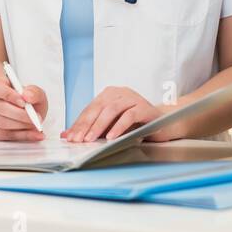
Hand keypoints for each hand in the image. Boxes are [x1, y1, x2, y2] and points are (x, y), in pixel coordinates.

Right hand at [0, 79, 47, 140]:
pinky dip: (22, 136)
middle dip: (20, 115)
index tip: (24, 102)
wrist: (21, 111)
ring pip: (1, 123)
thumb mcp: (34, 92)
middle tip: (36, 117)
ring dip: (21, 125)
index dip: (10, 96)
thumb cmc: (25, 100)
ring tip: (36, 125)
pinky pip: (5, 136)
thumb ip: (34, 92)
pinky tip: (34, 134)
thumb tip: (28, 96)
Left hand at [61, 86, 181, 142]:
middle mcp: (120, 92)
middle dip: (86, 125)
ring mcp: (133, 98)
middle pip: (98, 107)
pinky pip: (129, 115)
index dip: (79, 123)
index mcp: (109, 94)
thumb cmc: (135, 124)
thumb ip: (91, 128)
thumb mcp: (111, 126)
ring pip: (112, 110)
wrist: (164, 123)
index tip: (70, 137)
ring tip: (91, 139)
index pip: (90, 108)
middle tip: (78, 139)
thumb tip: (67, 135)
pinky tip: (111, 137)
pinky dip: (119, 126)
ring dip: (100, 125)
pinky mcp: (145, 107)